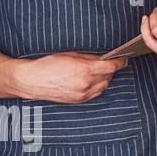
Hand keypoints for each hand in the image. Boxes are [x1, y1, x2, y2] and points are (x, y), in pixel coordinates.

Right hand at [13, 51, 127, 103]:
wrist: (33, 81)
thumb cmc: (48, 65)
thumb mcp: (70, 55)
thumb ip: (88, 57)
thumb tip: (102, 58)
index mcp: (85, 70)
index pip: (111, 66)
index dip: (120, 62)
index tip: (123, 59)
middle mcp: (86, 84)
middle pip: (108, 77)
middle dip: (111, 70)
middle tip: (109, 63)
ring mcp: (82, 94)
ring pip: (103, 87)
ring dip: (105, 79)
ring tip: (100, 72)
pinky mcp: (78, 100)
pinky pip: (95, 94)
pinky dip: (97, 87)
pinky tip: (92, 81)